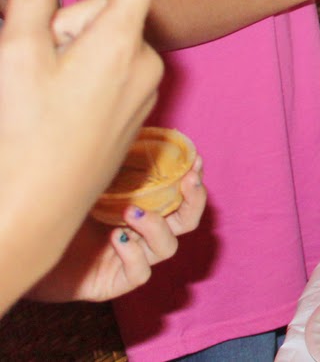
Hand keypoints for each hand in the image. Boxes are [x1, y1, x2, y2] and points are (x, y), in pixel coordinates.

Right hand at [0, 0, 164, 309]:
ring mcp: (143, 93)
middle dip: (69, 23)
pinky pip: (110, 76)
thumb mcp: (17, 56)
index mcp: (122, 43)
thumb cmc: (24, 132)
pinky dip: (83, 76)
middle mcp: (144, 64)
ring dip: (72, 52)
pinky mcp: (135, 116)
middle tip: (35, 58)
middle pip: (107, 15)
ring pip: (106, 47)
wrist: (35, 210)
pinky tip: (54, 109)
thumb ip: (32, 3)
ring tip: (40, 89)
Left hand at [27, 162, 206, 302]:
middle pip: (186, 222)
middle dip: (194, 201)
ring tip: (130, 212)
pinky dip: (133, 255)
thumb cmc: (59, 213)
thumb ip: (114, 167)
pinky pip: (140, 273)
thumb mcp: (90, 185)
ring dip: (156, 227)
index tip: (195, 161)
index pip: (181, 198)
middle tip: (188, 182)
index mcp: (144, 211)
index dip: (194, 181)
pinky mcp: (115, 283)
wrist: (27, 249)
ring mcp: (132, 260)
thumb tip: (130, 132)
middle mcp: (143, 236)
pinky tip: (118, 238)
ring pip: (167, 247)